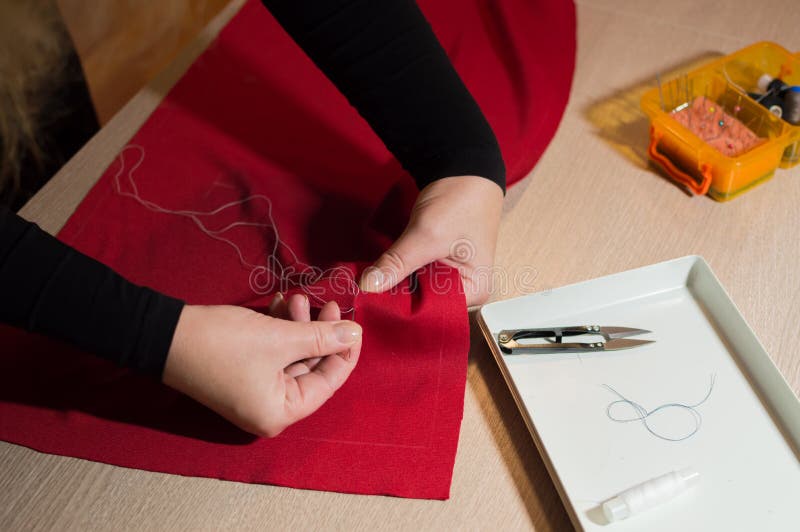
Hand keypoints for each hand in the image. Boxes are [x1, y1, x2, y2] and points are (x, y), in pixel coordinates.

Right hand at [162, 295, 361, 436]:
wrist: (163, 334)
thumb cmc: (224, 343)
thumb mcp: (280, 338)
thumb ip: (322, 337)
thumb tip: (355, 334)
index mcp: (280, 412)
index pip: (328, 382)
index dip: (345, 350)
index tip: (354, 322)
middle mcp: (269, 409)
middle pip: (310, 367)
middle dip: (318, 331)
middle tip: (325, 302)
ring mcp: (254, 392)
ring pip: (292, 356)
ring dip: (297, 325)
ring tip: (296, 297)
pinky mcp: (242, 373)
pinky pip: (272, 353)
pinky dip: (279, 329)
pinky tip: (281, 302)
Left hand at [359, 175, 502, 305]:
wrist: (462, 168)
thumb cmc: (460, 200)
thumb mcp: (427, 234)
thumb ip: (397, 262)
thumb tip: (367, 286)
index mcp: (474, 291)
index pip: (432, 312)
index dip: (401, 310)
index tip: (369, 305)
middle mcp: (464, 291)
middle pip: (421, 304)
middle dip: (393, 298)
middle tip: (359, 297)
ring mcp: (449, 278)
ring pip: (413, 291)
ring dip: (391, 286)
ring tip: (363, 287)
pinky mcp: (435, 266)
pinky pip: (411, 277)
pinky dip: (395, 274)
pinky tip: (375, 275)